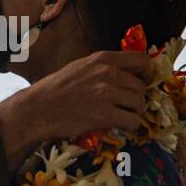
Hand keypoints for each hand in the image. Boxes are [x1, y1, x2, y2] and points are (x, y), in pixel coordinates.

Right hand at [0, 50, 152, 170]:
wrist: (38, 109)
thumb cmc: (56, 89)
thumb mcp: (81, 67)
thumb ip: (103, 67)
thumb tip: (127, 73)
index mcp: (103, 59)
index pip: (142, 60)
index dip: (147, 73)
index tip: (144, 82)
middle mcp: (108, 73)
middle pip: (141, 86)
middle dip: (137, 98)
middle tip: (127, 106)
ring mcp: (107, 94)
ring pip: (140, 104)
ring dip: (134, 112)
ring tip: (121, 116)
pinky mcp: (106, 115)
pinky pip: (133, 121)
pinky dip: (131, 126)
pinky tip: (120, 126)